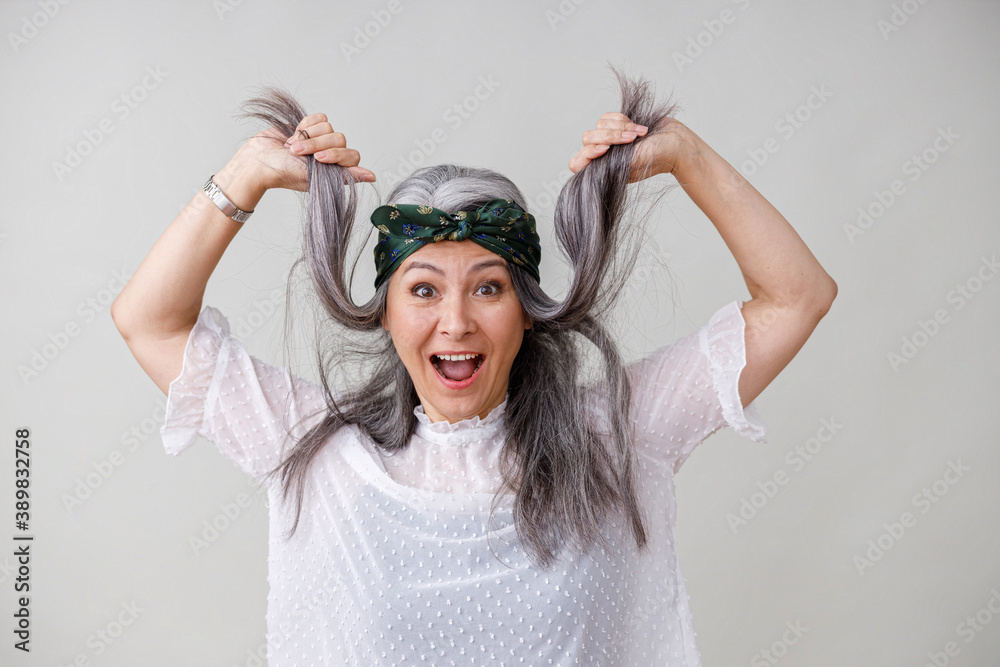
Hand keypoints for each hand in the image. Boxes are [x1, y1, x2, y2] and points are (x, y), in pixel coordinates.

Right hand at [236, 113, 375, 193]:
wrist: (258, 160)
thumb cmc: (284, 173)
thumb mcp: (316, 178)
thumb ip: (345, 175)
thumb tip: (372, 177)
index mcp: (336, 170)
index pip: (352, 155)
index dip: (337, 154)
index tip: (318, 159)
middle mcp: (331, 155)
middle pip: (340, 138)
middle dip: (317, 144)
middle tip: (298, 152)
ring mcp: (320, 141)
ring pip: (329, 126)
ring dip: (308, 134)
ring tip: (293, 146)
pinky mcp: (309, 127)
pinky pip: (319, 118)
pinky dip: (306, 124)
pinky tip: (294, 134)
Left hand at [568, 112, 681, 182]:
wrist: (678, 143)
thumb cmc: (658, 157)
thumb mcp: (631, 163)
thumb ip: (608, 160)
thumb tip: (588, 158)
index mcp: (603, 169)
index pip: (576, 163)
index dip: (585, 153)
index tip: (604, 149)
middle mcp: (604, 155)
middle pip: (587, 138)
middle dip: (609, 135)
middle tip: (630, 139)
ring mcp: (611, 139)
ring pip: (599, 124)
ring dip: (621, 126)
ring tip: (640, 134)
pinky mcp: (619, 125)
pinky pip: (609, 116)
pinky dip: (624, 119)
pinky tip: (640, 128)